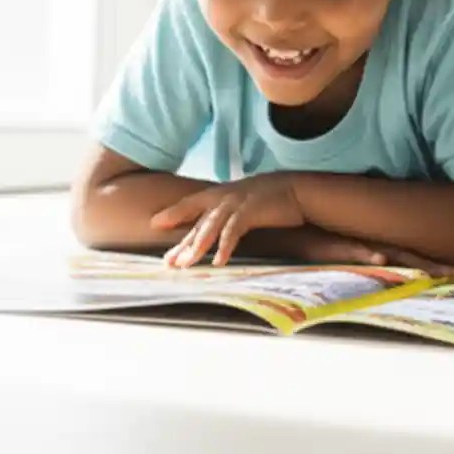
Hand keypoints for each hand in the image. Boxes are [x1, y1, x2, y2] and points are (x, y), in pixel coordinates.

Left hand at [150, 173, 305, 267]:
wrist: (297, 188)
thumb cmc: (273, 197)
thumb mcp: (245, 201)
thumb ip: (230, 211)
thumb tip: (220, 226)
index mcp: (222, 193)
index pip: (191, 204)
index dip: (173, 213)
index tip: (155, 224)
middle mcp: (224, 196)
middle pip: (198, 223)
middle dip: (182, 244)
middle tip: (168, 262)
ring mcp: (236, 203)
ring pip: (210, 227)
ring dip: (197, 247)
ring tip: (186, 264)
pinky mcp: (250, 211)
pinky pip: (233, 232)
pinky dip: (225, 247)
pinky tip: (218, 262)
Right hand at [247, 227, 453, 279]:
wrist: (247, 217)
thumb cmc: (284, 239)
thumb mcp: (317, 251)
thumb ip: (338, 260)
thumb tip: (364, 272)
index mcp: (359, 245)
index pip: (403, 256)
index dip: (430, 264)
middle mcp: (353, 242)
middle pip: (403, 256)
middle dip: (433, 266)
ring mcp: (337, 242)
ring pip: (381, 253)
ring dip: (408, 263)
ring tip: (436, 272)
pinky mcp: (315, 244)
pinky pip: (343, 250)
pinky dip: (363, 254)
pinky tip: (381, 259)